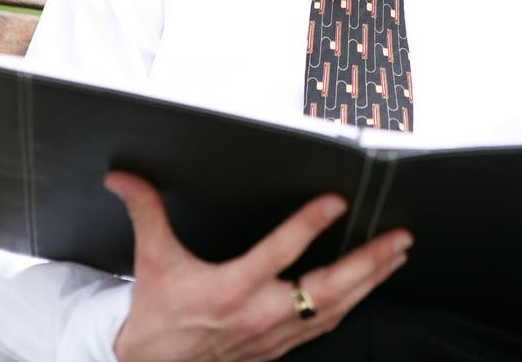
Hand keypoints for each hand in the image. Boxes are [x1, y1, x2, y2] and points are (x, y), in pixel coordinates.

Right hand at [105, 171, 412, 361]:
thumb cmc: (158, 315)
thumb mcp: (151, 259)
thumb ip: (144, 210)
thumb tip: (122, 177)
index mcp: (230, 290)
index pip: (279, 253)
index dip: (308, 226)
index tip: (336, 202)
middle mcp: (260, 315)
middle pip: (326, 290)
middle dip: (367, 263)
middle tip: (398, 237)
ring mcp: (275, 335)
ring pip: (335, 309)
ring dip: (371, 281)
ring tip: (398, 253)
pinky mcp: (281, 346)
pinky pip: (327, 325)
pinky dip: (354, 303)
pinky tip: (370, 285)